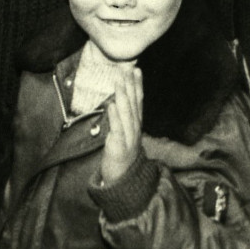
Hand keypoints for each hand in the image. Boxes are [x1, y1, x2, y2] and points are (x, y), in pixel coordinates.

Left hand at [99, 66, 143, 186]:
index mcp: (136, 124)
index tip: (136, 69)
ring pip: (126, 114)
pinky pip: (117, 130)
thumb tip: (118, 99)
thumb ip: (123, 117)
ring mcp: (128, 138)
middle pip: (133, 104)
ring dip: (123, 97)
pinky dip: (115, 117)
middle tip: (128, 69)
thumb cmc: (122, 154)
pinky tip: (112, 105)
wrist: (123, 179)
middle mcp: (134, 129)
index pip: (138, 101)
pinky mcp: (119, 147)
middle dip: (131, 86)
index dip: (137, 85)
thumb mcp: (125, 133)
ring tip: (119, 82)